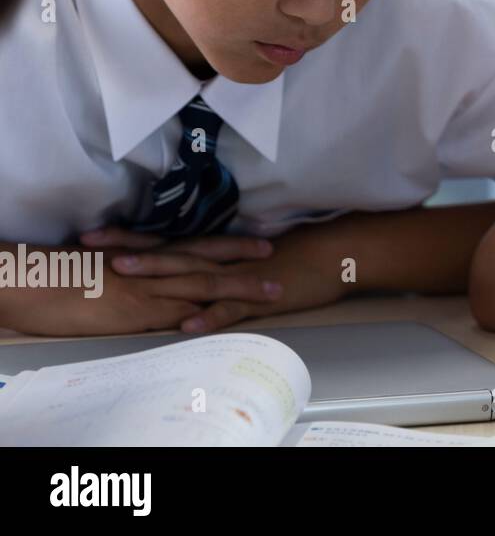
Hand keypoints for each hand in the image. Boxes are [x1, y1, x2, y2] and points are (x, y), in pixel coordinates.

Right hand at [4, 240, 282, 336]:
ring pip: (204, 285)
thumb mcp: (110, 263)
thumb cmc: (67, 273)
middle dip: (245, 261)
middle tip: (277, 259)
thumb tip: (152, 275)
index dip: (230, 245)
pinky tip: (226, 319)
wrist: (38, 280)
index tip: (260, 243)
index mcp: (150, 254)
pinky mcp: (139, 310)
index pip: (197, 246)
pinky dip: (202, 315)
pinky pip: (177, 313)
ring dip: (240, 288)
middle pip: (209, 261)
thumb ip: (137, 268)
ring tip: (271, 291)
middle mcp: (156, 267)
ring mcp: (151, 288)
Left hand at [109, 222, 351, 333]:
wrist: (334, 255)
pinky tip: (189, 326)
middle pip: (171, 254)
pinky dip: (211, 317)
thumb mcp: (246, 254)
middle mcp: (223, 261)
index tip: (93, 236)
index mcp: (217, 251)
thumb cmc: (294, 255)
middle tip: (92, 249)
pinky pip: (232, 309)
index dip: (130, 239)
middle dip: (131, 251)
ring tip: (126, 275)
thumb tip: (183, 264)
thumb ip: (216, 260)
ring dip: (160, 274)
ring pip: (194, 276)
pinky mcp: (261, 298)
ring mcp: (240, 279)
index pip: (167, 242)